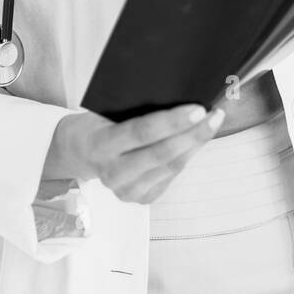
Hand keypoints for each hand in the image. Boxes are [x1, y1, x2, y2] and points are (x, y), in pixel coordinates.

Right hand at [42, 102, 225, 204]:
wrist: (78, 154)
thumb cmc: (98, 124)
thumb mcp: (105, 111)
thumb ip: (134, 108)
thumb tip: (180, 93)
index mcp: (101, 145)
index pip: (142, 133)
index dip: (172, 122)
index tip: (198, 109)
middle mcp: (113, 173)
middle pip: (161, 153)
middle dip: (193, 134)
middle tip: (216, 115)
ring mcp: (127, 191)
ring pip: (171, 166)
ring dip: (196, 144)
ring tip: (214, 123)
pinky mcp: (140, 199)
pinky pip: (171, 176)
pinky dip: (188, 156)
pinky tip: (198, 141)